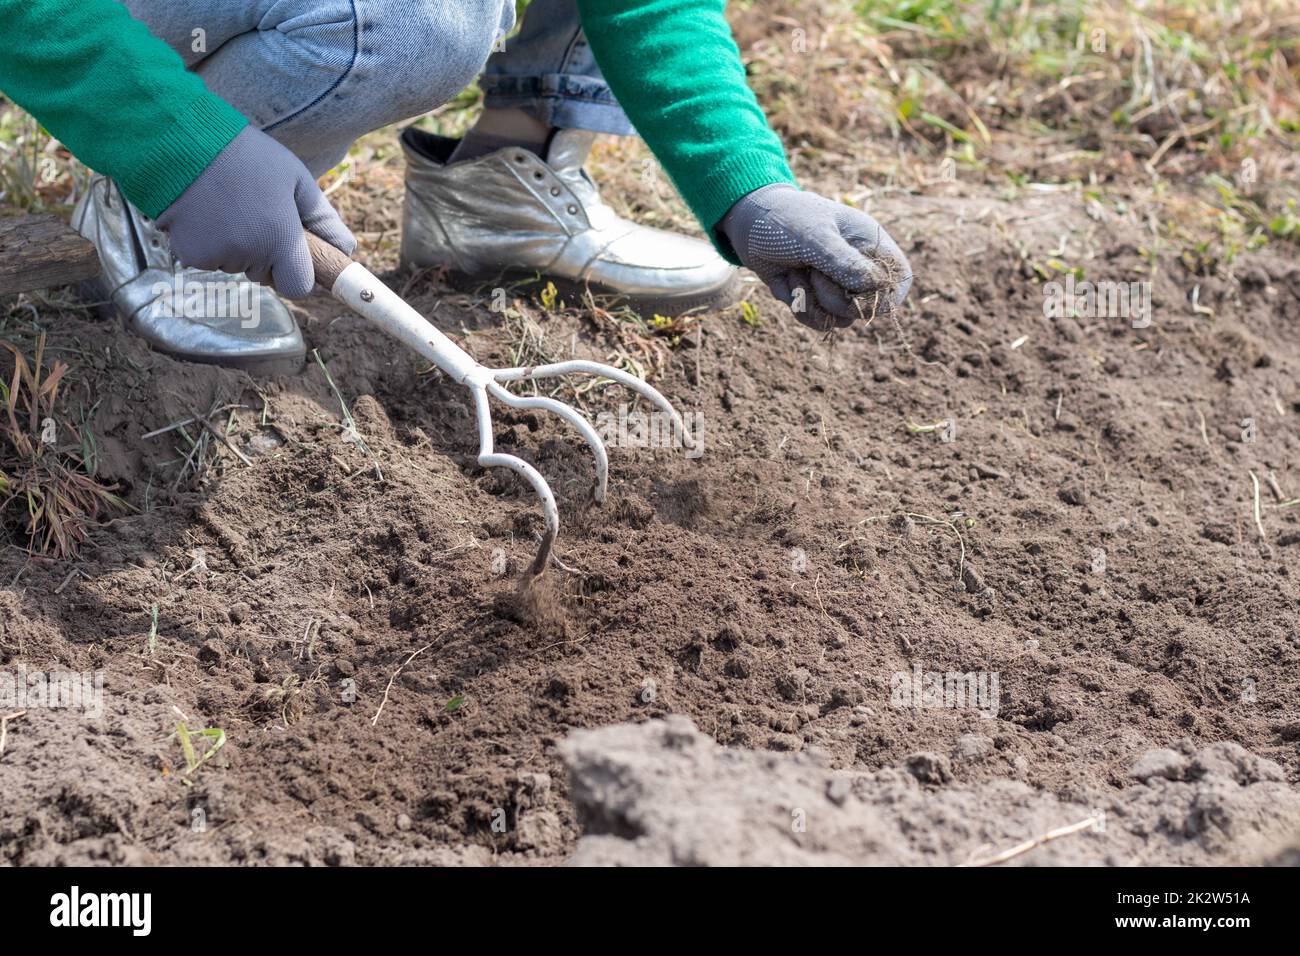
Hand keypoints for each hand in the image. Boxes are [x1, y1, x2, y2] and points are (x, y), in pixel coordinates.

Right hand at [156, 126, 355, 297]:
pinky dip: (208, 243)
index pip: (298, 287)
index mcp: (280, 238)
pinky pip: (208, 260)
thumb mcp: (296, 179)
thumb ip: (323, 218)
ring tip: (227, 206)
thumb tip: (347, 249)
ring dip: (236, 247)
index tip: (290, 254)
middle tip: (254, 214)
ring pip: (236, 266)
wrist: (181, 140)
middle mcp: (249, 253)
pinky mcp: (189, 254)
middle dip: (265, 255)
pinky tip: (204, 212)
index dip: (296, 274)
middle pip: (265, 276)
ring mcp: (216, 256)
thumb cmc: (246, 156)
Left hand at [719, 184, 911, 329]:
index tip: (858, 297)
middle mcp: (858, 268)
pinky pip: (817, 320)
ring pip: (839, 319)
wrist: (749, 224)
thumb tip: (874, 286)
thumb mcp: (814, 237)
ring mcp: (838, 286)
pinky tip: (786, 281)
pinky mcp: (816, 299)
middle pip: (864, 308)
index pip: (898, 281)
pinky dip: (798, 306)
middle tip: (812, 269)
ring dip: (811, 300)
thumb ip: (843, 261)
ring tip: (797, 270)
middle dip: (833, 296)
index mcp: (870, 245)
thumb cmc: (786, 219)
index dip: (885, 297)